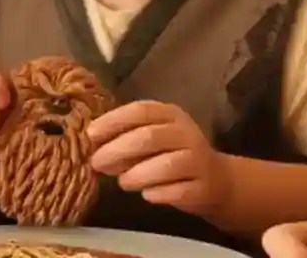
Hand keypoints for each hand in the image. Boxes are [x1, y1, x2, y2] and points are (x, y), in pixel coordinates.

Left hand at [87, 100, 229, 215]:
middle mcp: (186, 133)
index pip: (141, 110)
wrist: (215, 180)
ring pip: (166, 165)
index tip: (91, 134)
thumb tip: (94, 146)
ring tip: (122, 182)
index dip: (113, 121)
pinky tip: (147, 195)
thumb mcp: (154, 138)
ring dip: (137, 174)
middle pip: (149, 137)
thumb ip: (126, 138)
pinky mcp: (203, 187)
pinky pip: (177, 191)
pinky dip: (158, 193)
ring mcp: (198, 160)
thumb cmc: (173, 155)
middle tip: (97, 163)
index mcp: (171, 115)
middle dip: (118, 150)